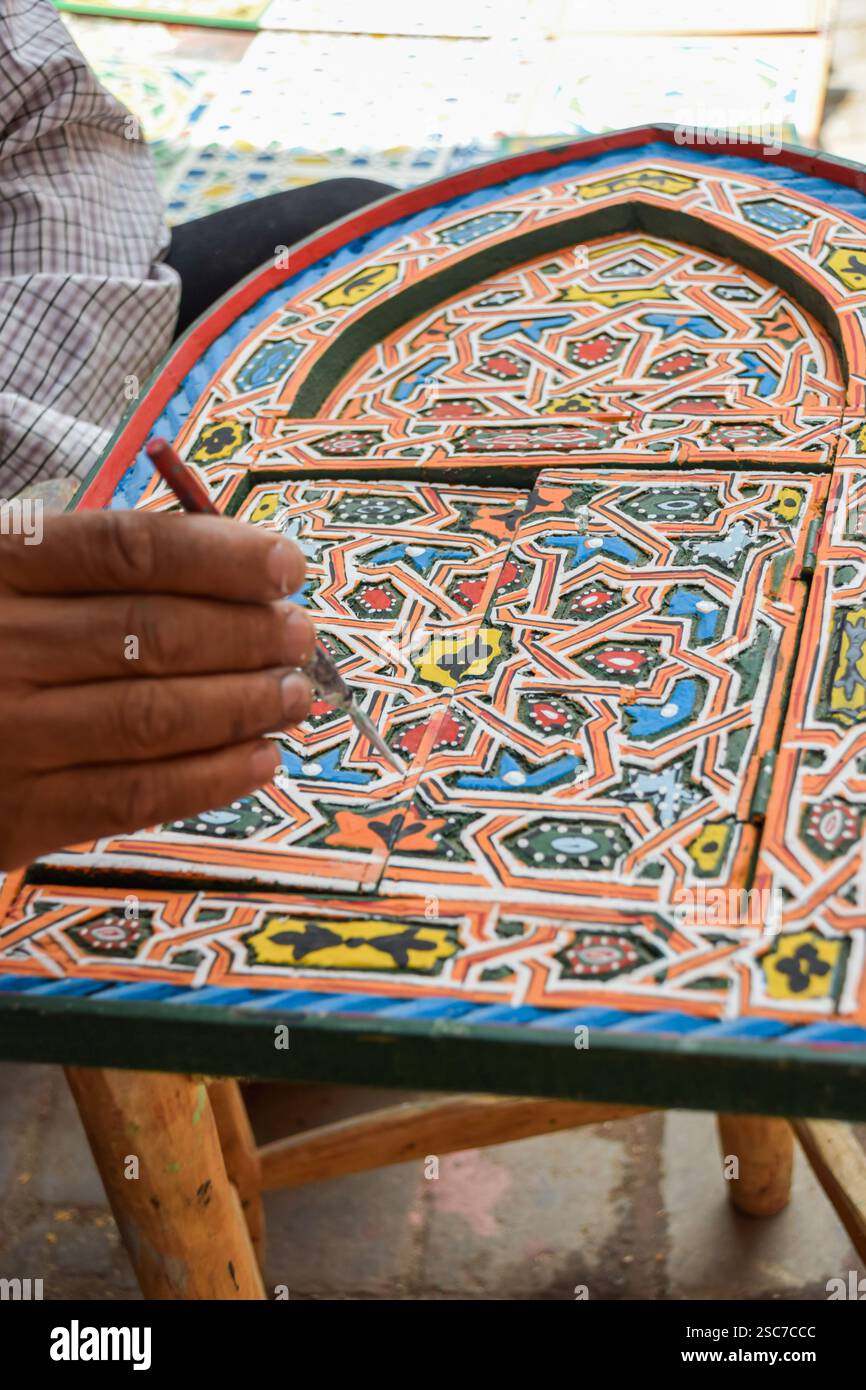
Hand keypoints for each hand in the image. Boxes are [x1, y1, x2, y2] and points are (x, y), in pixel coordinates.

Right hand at [0, 508, 314, 869]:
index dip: (221, 556)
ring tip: (293, 694)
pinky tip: (259, 758)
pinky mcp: (19, 815)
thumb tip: (234, 567)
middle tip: (300, 637)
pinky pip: (134, 795)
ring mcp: (6, 736)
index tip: (285, 564)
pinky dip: (211, 778)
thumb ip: (96, 568)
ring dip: (243, 704)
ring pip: (153, 716)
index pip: (128, 549)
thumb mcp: (7, 581)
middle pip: (151, 633)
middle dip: (247, 634)